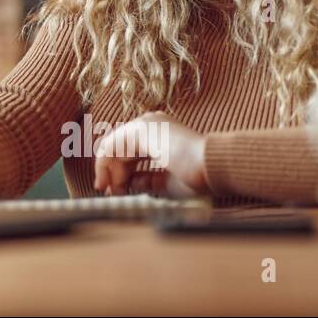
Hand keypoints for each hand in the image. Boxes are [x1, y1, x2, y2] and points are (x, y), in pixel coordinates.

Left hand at [92, 111, 210, 198]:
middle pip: (121, 149)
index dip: (121, 173)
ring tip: (107, 191)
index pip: (131, 152)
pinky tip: (105, 180)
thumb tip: (129, 184)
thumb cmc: (198, 176)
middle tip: (108, 193)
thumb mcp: (167, 182)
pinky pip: (112, 144)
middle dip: (112, 172)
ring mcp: (145, 123)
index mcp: (161, 134)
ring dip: (107, 170)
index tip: (117, 192)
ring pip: (114, 146)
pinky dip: (105, 163)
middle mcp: (151, 124)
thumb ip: (147, 181)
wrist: (213, 167)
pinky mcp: (140, 128)